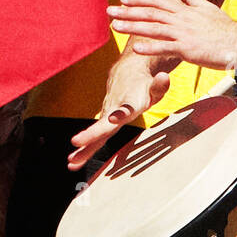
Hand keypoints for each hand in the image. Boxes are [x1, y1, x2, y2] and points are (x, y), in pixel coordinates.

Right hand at [68, 50, 171, 170]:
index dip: (119, 114)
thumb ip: (159, 85)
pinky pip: (95, 137)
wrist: (127, 73)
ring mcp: (107, 116)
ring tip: (72, 163)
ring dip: (84, 148)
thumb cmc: (144, 84)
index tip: (112, 118)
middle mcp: (114, 109)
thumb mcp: (155, 85)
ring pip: (96, 133)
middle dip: (91, 134)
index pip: (124, 108)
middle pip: (103, 124)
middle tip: (76, 142)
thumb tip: (164, 77)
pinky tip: (74, 163)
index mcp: (130, 102)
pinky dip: (85, 150)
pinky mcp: (105, 122)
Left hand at [106, 0, 236, 71]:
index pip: (157, 1)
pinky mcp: (188, 49)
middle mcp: (180, 19)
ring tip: (114, 26)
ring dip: (132, 26)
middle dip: (127, 11)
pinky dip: (150, 46)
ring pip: (153, 28)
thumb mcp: (207, 7)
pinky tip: (135, 47)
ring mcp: (183, 34)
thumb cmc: (224, 27)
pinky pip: (165, 47)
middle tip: (108, 11)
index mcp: (184, 10)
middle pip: (149, 13)